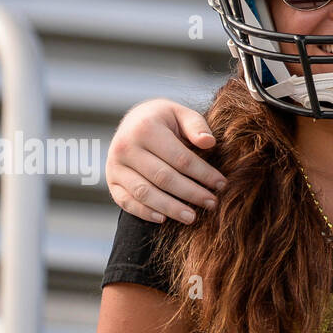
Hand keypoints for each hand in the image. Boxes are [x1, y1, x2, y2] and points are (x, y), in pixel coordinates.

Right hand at [106, 99, 225, 222]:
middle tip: (212, 203)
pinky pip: (126, 202)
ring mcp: (114, 167)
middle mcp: (125, 148)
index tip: (222, 184)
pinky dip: (144, 212)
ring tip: (192, 217)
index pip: (180, 158)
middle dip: (191, 193)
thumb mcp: (181, 113)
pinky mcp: (111, 182)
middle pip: (163, 178)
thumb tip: (209, 143)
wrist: (134, 121)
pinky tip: (164, 219)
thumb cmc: (165, 119)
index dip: (203, 173)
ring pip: (144, 193)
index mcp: (145, 128)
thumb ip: (196, 126)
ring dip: (170, 208)